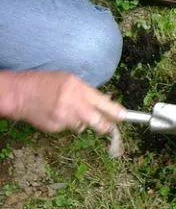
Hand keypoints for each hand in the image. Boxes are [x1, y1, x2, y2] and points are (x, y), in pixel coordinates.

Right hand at [10, 71, 124, 133]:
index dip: (117, 112)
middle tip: (107, 126)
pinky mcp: (56, 128)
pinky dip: (66, 123)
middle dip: (106, 126)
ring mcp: (64, 118)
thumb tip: (106, 103)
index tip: (124, 117)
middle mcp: (74, 105)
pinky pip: (68, 128)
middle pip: (99, 123)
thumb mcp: (70, 80)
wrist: (19, 94)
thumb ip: (88, 92)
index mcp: (79, 89)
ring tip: (68, 110)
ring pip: (82, 126)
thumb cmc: (45, 83)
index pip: (104, 104)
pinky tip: (56, 114)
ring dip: (80, 121)